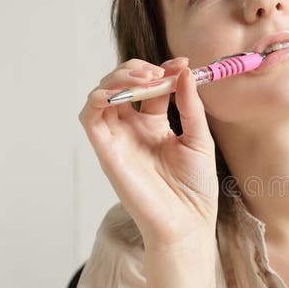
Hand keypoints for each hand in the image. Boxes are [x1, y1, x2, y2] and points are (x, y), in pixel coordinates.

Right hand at [79, 57, 218, 245]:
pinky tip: (118, 93)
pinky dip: (98, 97)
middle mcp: (132, 129)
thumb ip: (189, 105)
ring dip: (119, 78)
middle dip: (139, 69)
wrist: (187, 224)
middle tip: (161, 73)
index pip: (149, 86)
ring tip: (145, 78)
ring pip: (102, 94)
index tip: (182, 63)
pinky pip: (90, 117)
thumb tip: (183, 70)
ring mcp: (118, 139)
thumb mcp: (199, 139)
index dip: (162, 70)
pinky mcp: (106, 151)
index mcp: (154, 125)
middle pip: (122, 84)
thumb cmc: (195, 189)